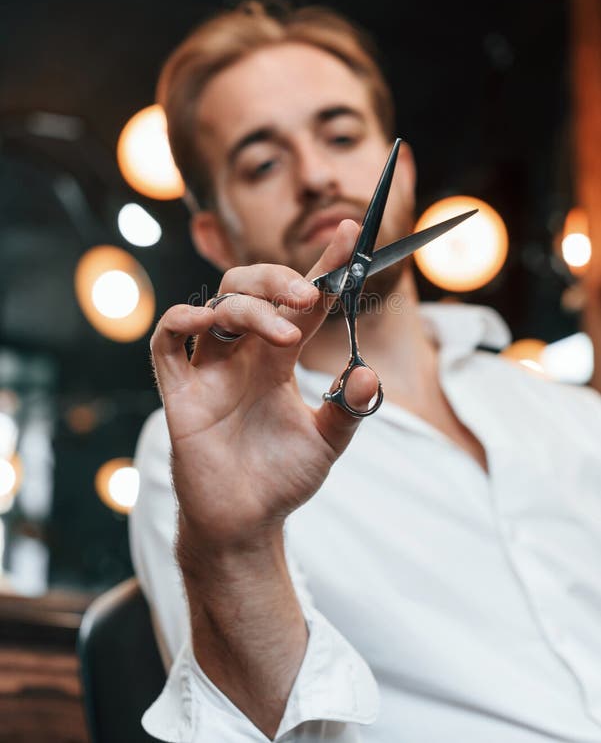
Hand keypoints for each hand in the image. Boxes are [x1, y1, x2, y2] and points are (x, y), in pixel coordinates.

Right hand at [150, 220, 378, 553]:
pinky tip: (208, 324)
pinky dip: (182, 323)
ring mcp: (209, 370)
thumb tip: (368, 374)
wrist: (246, 525)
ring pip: (217, 306)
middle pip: (249, 286)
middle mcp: (242, 355)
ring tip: (288, 335)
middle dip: (278, 279)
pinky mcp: (180, 392)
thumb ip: (348, 409)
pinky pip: (167, 343)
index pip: (300, 302)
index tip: (348, 234)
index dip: (323, 267)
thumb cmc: (281, 479)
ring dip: (252, 308)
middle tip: (310, 296)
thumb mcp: (326, 442)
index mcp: (276, 358)